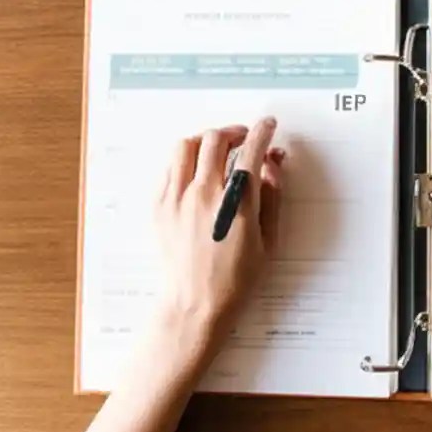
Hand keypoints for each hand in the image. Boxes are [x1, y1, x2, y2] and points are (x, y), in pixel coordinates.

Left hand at [154, 117, 283, 333]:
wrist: (196, 305)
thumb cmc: (236, 279)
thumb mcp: (268, 240)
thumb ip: (272, 196)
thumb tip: (271, 164)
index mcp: (235, 204)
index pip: (251, 151)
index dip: (263, 132)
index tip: (268, 126)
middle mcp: (203, 195)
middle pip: (215, 139)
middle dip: (235, 131)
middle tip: (245, 138)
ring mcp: (176, 199)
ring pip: (186, 146)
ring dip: (206, 140)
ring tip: (218, 150)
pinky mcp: (160, 207)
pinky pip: (170, 168)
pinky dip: (186, 161)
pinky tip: (197, 172)